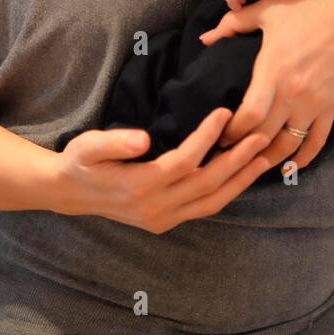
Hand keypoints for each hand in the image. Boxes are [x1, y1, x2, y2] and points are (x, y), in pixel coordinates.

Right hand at [53, 109, 274, 232]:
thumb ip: (114, 142)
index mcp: (139, 185)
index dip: (207, 137)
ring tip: (263, 158)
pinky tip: (241, 175)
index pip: (184, 161)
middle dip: (237, 159)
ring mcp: (162, 218)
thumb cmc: (80, 162)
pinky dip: (227, 192)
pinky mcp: (166, 222)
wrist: (70, 192)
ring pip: (212, 201)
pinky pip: (204, 208)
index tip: (224, 112)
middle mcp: (155, 207)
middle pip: (207, 183)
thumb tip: (142, 137)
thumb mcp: (87, 147)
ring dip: (240, 180)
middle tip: (262, 136)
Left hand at [197, 0, 333, 172]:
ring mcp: (314, 103)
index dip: (231, 131)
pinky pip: (317, 141)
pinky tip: (290, 167)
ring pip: (289, 144)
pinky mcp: (332, 107)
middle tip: (226, 156)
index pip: (249, 115)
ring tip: (252, 166)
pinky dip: (303, 158)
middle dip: (242, 149)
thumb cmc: (310, 10)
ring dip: (269, 159)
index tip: (218, 136)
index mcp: (273, 70)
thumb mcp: (268, 10)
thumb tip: (204, 38)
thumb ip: (233, 24)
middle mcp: (292, 93)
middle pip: (264, 135)